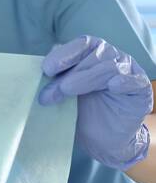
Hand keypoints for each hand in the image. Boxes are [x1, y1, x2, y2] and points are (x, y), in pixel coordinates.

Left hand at [39, 35, 153, 168]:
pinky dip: (123, 82)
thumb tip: (41, 68)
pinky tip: (112, 86)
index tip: (47, 69)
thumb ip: (57, 76)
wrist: (102, 138)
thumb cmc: (81, 109)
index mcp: (94, 53)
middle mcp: (113, 58)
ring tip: (66, 92)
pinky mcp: (141, 91)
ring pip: (110, 67)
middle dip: (69, 73)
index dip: (64, 54)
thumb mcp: (64, 91)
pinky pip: (135, 81)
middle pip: (94, 55)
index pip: (83, 44)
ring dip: (85, 80)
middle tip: (49, 93)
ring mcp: (129, 73)